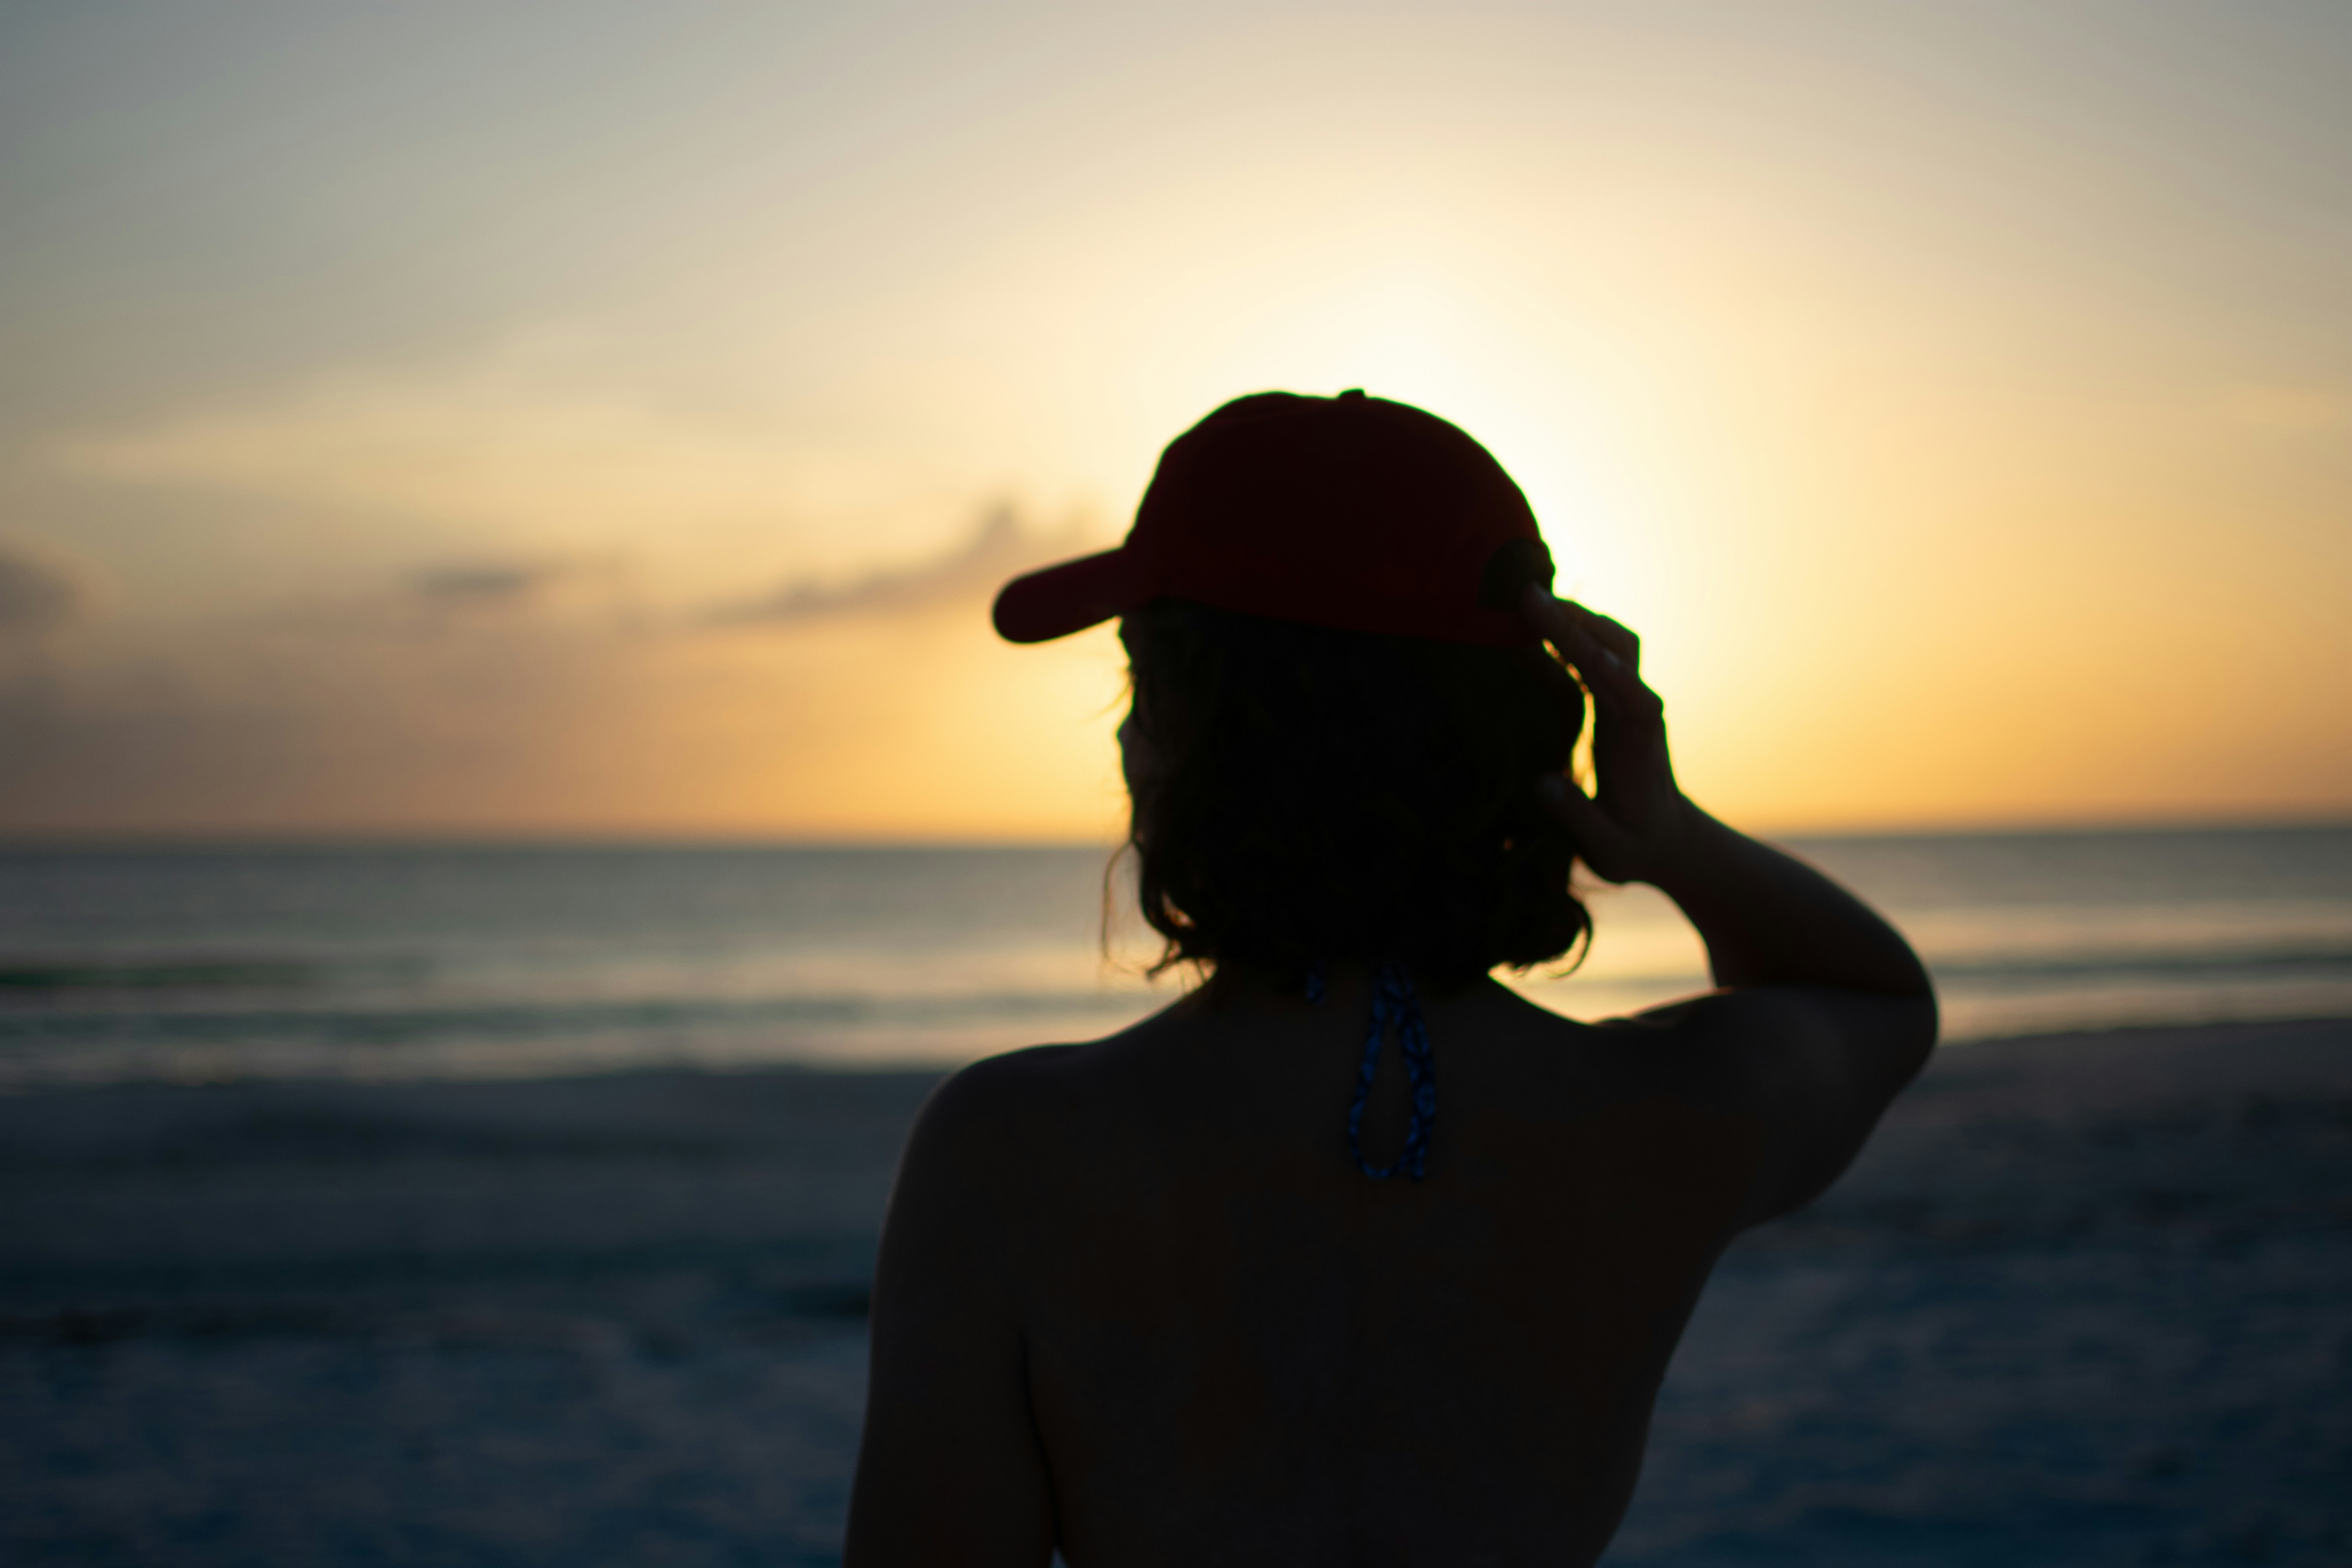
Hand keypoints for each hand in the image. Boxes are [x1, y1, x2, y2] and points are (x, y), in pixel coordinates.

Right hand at [1520, 585, 1697, 885]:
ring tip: (1530, 601)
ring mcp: (1632, 700)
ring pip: (1613, 642)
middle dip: (1576, 622)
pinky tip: (1537, 626)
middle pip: (1618, 650)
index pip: (1628, 694)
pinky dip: (1572, 634)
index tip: (1567, 637)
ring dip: (1577, 618)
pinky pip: (1599, 655)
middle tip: (1525, 597)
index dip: (1600, 664)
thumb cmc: (1636, 845)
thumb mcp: (1611, 850)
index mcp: (1640, 743)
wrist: (1667, 838)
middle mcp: (1642, 711)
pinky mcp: (1618, 699)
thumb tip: (1542, 785)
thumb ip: (1579, 819)